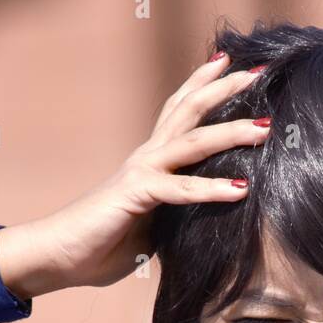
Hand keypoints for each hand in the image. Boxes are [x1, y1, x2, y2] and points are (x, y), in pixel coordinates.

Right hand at [0, 53, 271, 299]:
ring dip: (230, 132)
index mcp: (150, 161)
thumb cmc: (102, 245)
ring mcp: (140, 172)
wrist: (57, 256)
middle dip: (224, 88)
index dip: (203, 85)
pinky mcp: (135, 194)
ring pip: (191, 141)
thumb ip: (177, 218)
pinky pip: (179, 189)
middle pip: (189, 110)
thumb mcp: (153, 228)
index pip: (179, 112)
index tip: (231, 66)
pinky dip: (211, 189)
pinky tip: (240, 189)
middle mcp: (146, 157)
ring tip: (264, 127)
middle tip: (258, 71)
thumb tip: (207, 226)